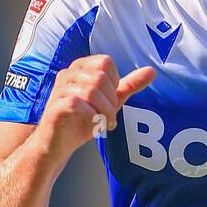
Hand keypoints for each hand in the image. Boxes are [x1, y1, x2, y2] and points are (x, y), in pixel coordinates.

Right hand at [37, 55, 155, 159]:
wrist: (57, 144)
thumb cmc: (81, 121)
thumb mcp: (109, 102)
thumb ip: (128, 86)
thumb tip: (151, 71)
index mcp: (80, 68)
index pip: (106, 62)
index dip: (115, 83)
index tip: (111, 101)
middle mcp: (68, 74)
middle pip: (100, 76)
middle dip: (111, 100)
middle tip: (109, 117)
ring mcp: (59, 89)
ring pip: (91, 90)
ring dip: (104, 110)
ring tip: (103, 123)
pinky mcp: (54, 106)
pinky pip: (76, 103)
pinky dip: (91, 116)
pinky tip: (93, 125)